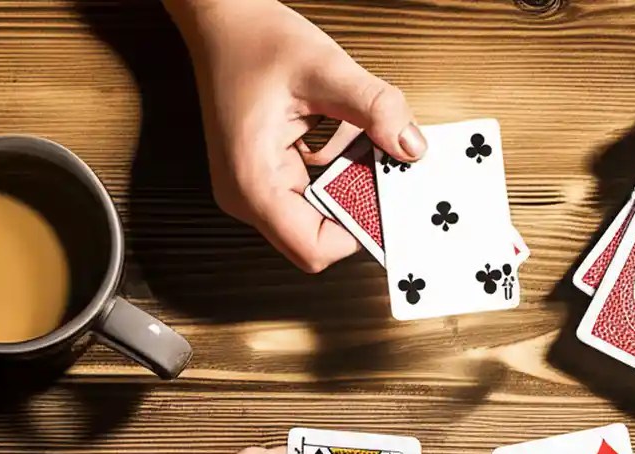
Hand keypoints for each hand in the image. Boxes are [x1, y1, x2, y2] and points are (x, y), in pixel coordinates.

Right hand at [167, 0, 424, 271]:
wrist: (223, 21)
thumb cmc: (254, 40)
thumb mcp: (325, 68)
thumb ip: (374, 109)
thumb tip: (410, 147)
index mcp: (252, 181)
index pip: (314, 249)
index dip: (357, 232)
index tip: (387, 202)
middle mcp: (247, 196)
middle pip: (320, 238)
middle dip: (358, 206)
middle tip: (383, 167)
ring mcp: (255, 190)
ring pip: (321, 217)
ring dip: (351, 185)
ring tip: (358, 141)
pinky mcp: (266, 178)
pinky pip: (315, 194)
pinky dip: (340, 171)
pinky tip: (342, 135)